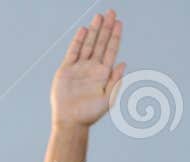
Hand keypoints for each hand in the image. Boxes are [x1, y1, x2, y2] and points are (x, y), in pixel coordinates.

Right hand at [51, 9, 125, 126]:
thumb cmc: (90, 114)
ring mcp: (79, 68)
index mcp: (104, 73)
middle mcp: (92, 68)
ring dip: (93, 30)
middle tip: (111, 12)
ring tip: (98, 16)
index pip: (111, 50)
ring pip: (88, 44)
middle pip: (100, 43)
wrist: (70, 121)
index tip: (119, 22)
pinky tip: (83, 30)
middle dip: (106, 28)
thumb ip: (116, 81)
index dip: (115, 36)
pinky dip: (78, 41)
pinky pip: (73, 52)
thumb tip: (123, 63)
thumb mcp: (108, 99)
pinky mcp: (66, 70)